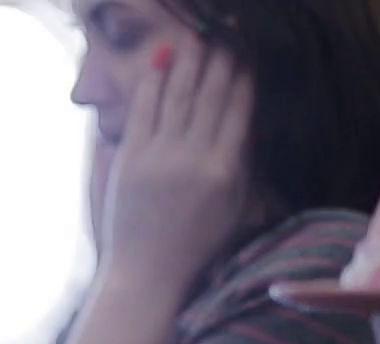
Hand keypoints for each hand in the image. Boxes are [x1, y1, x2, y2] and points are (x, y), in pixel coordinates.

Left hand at [94, 35, 254, 295]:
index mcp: (225, 170)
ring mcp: (160, 156)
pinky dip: (152, 82)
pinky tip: (160, 59)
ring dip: (189, 62)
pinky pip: (143, 111)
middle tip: (227, 34)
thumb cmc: (195, 246)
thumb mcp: (234, 209)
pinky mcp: (130, 158)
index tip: (249, 54)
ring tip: (197, 36)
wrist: (147, 273)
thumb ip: (242, 164)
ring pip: (178, 96)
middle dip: (220, 60)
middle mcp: (194, 158)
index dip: (244, 78)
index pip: (239, 110)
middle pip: (210, 96)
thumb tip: (249, 121)